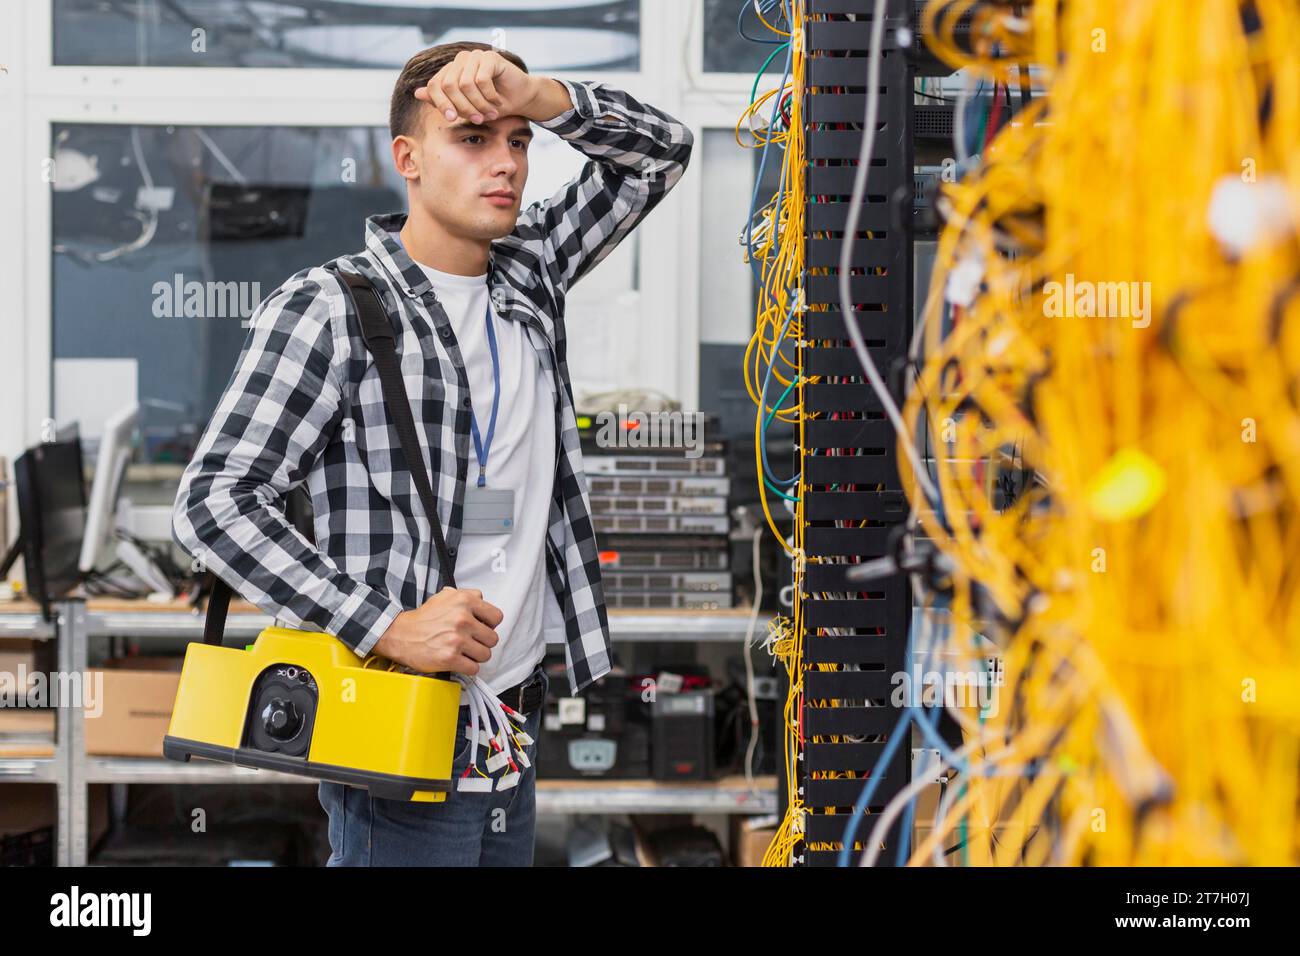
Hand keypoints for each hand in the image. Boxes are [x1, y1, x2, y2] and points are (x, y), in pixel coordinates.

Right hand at [374, 587, 502, 675]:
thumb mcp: (445, 596)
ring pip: (485, 655)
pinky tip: (459, 661)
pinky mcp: (450, 658)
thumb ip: (467, 596)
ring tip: (464, 652)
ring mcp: (456, 639)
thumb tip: (482, 600)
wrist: (401, 634)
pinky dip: (468, 668)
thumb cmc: (424, 618)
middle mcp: (462, 619)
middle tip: (471, 642)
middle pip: (493, 638)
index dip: (490, 625)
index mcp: (464, 601)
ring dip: (476, 656)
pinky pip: (474, 668)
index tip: (482, 628)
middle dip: (483, 642)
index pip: (497, 617)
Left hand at [414, 48, 540, 125]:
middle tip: (477, 119)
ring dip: (479, 104)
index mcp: (451, 70)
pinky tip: (497, 101)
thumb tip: (417, 93)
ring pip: (466, 84)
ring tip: (490, 113)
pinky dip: (489, 96)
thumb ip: (442, 100)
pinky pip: (481, 80)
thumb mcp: (465, 108)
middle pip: (449, 85)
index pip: (435, 85)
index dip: (442, 103)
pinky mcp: (490, 57)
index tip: (452, 119)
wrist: (519, 99)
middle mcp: (460, 60)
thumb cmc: (492, 104)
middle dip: (463, 107)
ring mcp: (475, 56)